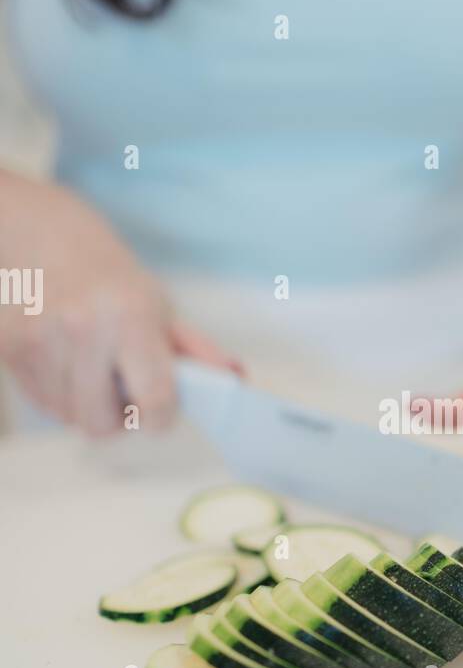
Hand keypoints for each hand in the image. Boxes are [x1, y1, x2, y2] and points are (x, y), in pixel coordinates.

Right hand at [0, 174, 238, 434]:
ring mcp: (40, 338)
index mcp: (131, 316)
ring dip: (87, 405)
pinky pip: (43, 404)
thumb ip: (197, 352)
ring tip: (93, 368)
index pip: (154, 398)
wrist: (49, 243)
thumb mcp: (161, 310)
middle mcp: (83, 327)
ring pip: (70, 418)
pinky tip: (67, 363)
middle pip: (102, 424)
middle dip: (119, 417)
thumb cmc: (113, 285)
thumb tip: (235, 378)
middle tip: (124, 387)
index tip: (161, 414)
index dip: (161, 418)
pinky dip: (59, 395)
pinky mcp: (10, 348)